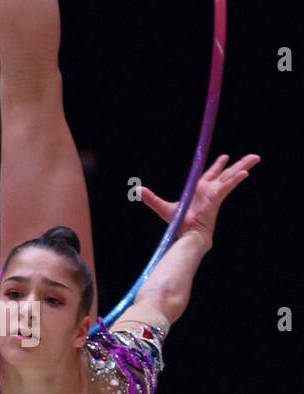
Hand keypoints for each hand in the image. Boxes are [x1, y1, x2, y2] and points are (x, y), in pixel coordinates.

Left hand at [139, 153, 260, 247]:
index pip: (211, 174)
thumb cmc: (179, 225)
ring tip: (256, 158)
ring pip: (231, 176)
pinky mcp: (216, 198)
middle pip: (226, 173)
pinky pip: (228, 186)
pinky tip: (246, 172)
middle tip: (252, 156)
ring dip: (243, 166)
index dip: (217, 165)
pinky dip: (236, 179)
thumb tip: (138, 190)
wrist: (188, 236)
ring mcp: (215, 194)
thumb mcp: (163, 208)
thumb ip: (152, 198)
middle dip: (237, 163)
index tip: (224, 157)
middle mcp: (210, 190)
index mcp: (201, 191)